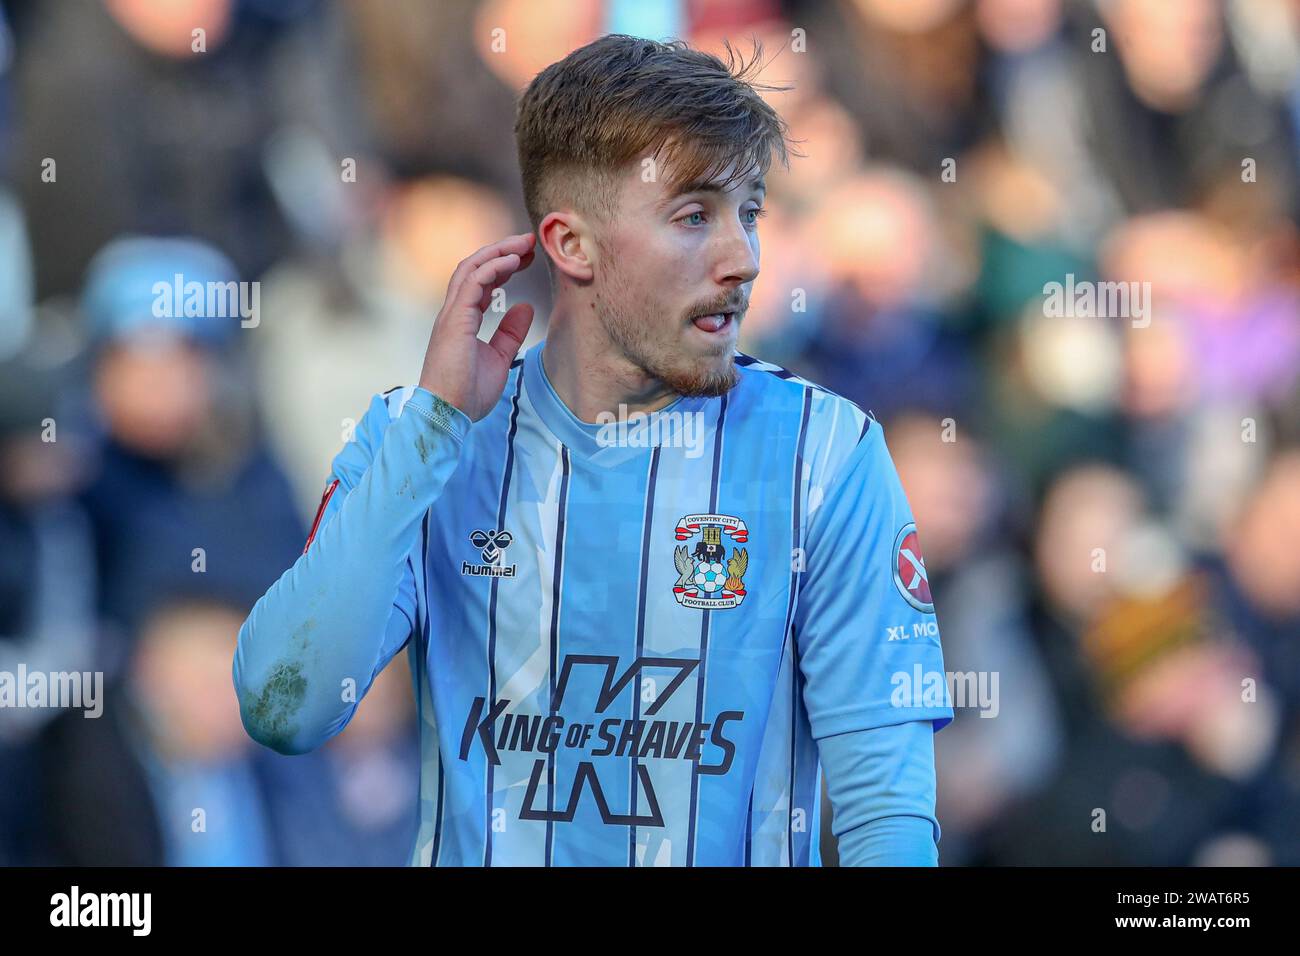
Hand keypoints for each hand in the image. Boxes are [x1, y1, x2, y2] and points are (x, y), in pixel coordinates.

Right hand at [417, 232, 536, 421]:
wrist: (448, 413)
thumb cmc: (468, 392)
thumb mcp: (499, 357)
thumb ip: (510, 332)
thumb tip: (525, 307)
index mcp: (462, 319)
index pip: (480, 281)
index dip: (503, 265)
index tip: (526, 257)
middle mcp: (454, 312)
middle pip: (474, 267)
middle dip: (501, 250)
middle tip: (528, 241)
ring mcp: (451, 314)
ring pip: (471, 269)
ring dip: (498, 252)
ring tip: (523, 244)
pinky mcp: (454, 320)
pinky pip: (473, 283)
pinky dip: (493, 268)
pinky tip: (512, 262)